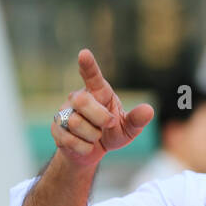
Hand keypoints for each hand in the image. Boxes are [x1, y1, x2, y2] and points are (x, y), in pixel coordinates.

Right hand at [50, 49, 153, 166]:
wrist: (90, 152)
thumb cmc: (111, 133)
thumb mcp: (128, 129)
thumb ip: (137, 120)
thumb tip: (148, 110)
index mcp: (98, 92)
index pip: (92, 76)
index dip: (88, 65)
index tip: (84, 53)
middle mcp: (78, 97)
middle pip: (82, 101)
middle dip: (99, 117)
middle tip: (108, 124)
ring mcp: (64, 112)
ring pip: (76, 123)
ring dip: (92, 136)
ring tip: (95, 136)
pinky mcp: (56, 129)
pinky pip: (70, 140)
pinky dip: (84, 148)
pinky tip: (85, 145)